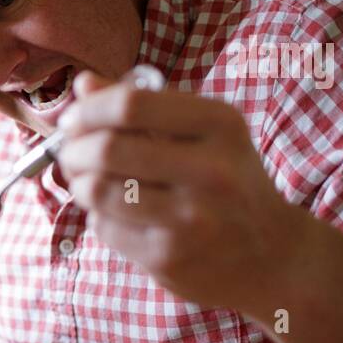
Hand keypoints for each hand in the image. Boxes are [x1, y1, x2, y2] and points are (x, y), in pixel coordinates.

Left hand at [56, 68, 307, 315]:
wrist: (273, 256)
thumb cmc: (228, 184)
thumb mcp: (202, 134)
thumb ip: (143, 107)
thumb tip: (83, 85)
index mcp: (220, 125)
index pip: (131, 104)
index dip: (87, 110)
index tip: (72, 119)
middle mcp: (212, 170)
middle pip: (107, 149)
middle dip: (73, 150)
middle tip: (69, 154)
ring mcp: (191, 218)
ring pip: (98, 191)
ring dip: (79, 184)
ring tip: (85, 181)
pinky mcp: (169, 257)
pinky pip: (106, 227)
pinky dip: (99, 216)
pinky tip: (118, 214)